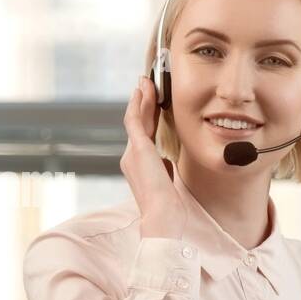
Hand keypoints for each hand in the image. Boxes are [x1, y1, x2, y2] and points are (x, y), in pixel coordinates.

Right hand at [121, 75, 182, 237]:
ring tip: (145, 82)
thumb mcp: (167, 184)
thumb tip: (168, 162)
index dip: (146, 118)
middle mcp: (131, 157)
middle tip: (145, 84)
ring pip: (136, 118)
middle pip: (137, 123)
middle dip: (142, 103)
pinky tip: (144, 90)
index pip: (142, 136)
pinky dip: (140, 103)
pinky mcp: (138, 149)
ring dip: (141, 99)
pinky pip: (136, 120)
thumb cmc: (169, 209)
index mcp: (139, 166)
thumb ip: (165, 170)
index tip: (150, 103)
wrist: (163, 217)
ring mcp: (132, 153)